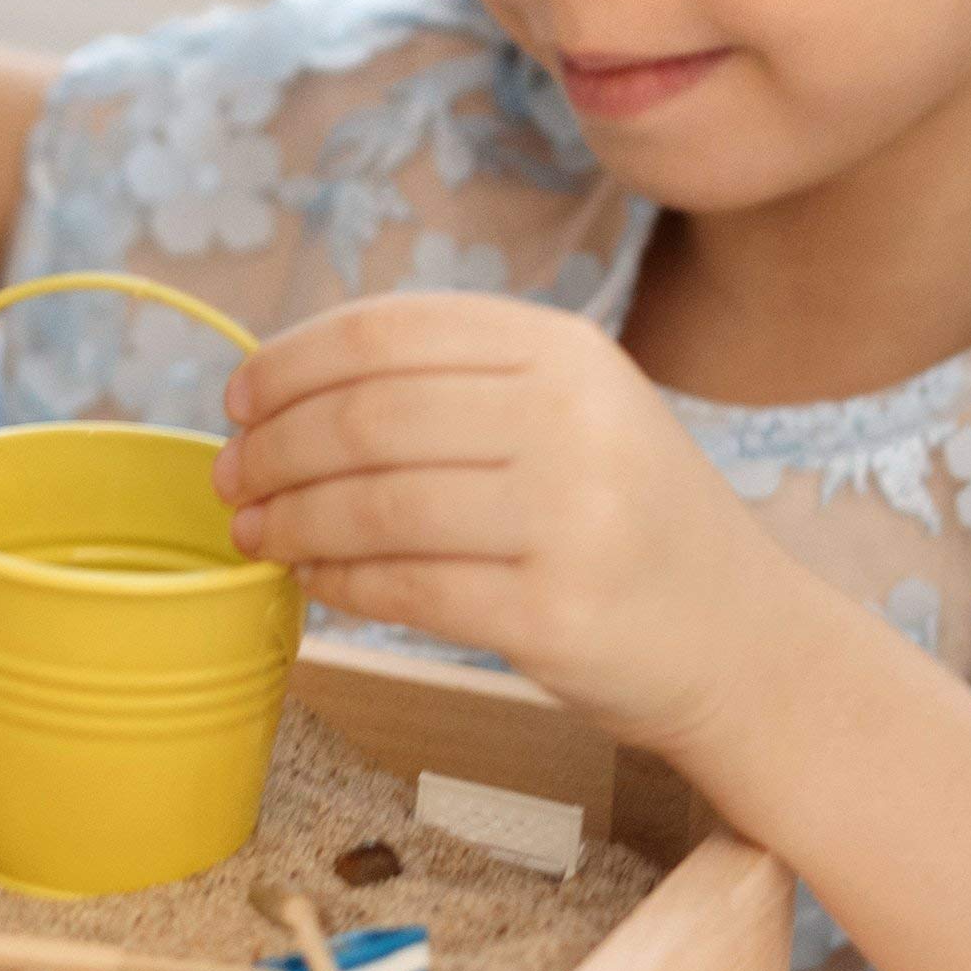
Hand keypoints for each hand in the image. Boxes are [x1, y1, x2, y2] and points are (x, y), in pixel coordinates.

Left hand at [210, 293, 803, 749]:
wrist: (741, 640)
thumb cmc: (622, 520)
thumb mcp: (566, 413)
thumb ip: (450, 384)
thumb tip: (282, 386)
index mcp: (563, 349)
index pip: (386, 331)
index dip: (289, 361)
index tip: (237, 399)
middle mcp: (572, 418)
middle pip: (366, 415)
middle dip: (273, 447)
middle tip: (229, 478)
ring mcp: (571, 516)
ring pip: (374, 502)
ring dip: (290, 518)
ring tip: (254, 533)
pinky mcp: (557, 612)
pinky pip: (404, 586)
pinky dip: (339, 580)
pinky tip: (316, 578)